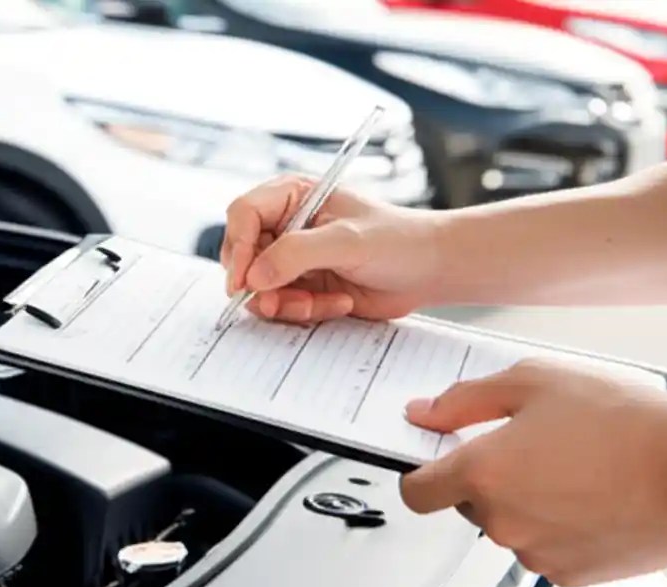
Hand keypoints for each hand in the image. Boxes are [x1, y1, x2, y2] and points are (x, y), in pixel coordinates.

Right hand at [221, 175, 443, 322]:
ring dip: (284, 302)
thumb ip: (297, 254)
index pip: (243, 215)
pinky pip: (280, 305)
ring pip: (257, 286)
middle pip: (242, 255)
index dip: (238, 247)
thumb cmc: (398, 241)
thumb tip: (254, 277)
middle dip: (260, 284)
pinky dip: (302, 311)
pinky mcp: (300, 285)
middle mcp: (285, 224)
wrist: (428, 270)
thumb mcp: (347, 241)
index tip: (245, 279)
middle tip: (279, 302)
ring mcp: (291, 258)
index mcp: (292, 195)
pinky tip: (336, 302)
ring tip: (319, 303)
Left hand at [400, 359, 666, 586]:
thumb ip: (466, 399)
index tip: (436, 462)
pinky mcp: (568, 575)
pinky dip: (559, 529)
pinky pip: (545, 550)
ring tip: (575, 471)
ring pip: (509, 527)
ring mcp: (534, 552)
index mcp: (482, 472)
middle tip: (534, 448)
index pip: (415, 491)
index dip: (421, 474)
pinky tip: (592, 500)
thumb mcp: (534, 382)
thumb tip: (423, 414)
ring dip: (527, 504)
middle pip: (467, 505)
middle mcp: (501, 520)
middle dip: (488, 479)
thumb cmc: (626, 423)